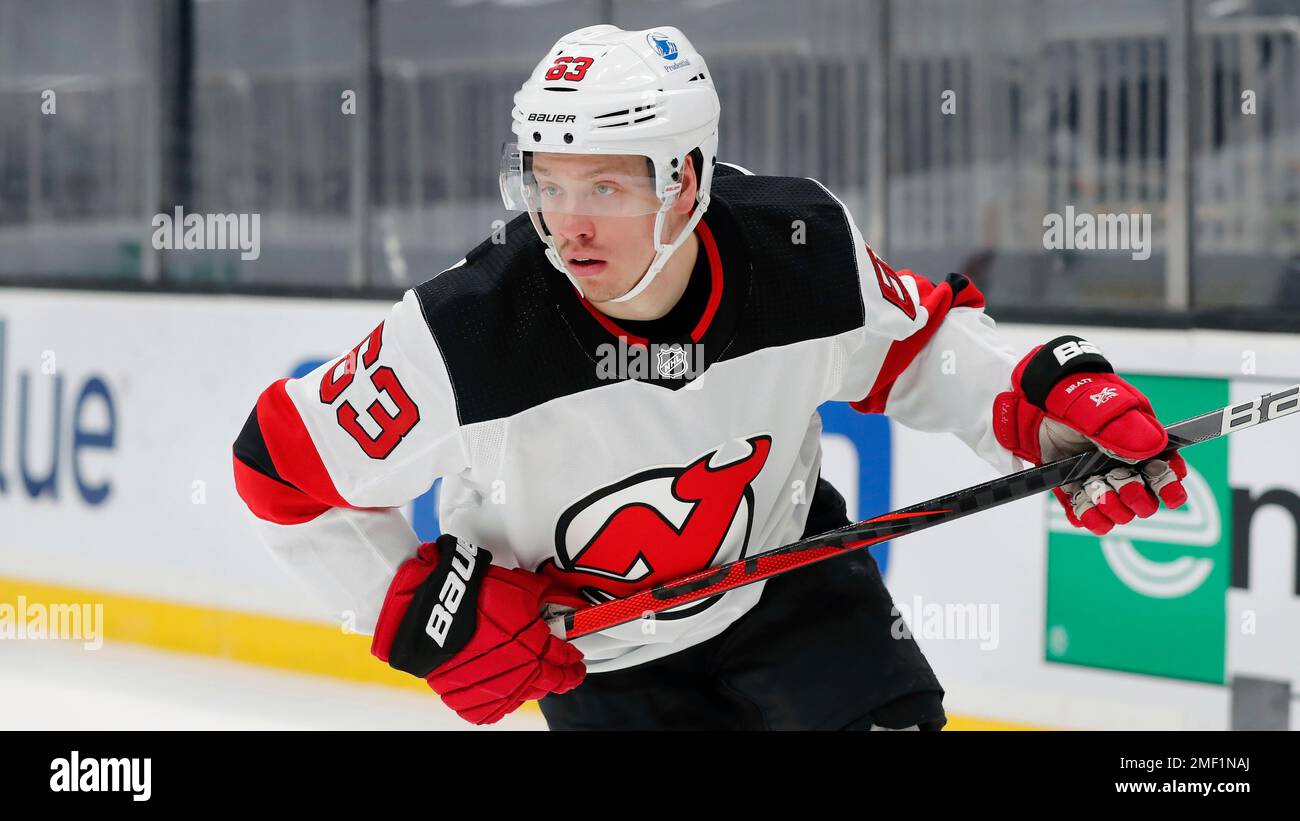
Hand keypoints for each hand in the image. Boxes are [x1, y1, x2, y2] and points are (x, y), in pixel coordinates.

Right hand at [371, 534, 585, 724]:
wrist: (430, 613)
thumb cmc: (473, 596)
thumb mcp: (518, 585)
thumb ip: (544, 595)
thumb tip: (560, 596)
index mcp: (536, 644)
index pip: (565, 659)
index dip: (573, 660)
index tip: (575, 660)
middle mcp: (521, 671)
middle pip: (551, 682)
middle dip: (563, 677)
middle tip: (566, 673)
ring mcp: (496, 689)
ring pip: (526, 696)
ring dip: (534, 687)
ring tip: (533, 677)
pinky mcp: (471, 700)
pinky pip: (494, 709)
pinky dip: (501, 700)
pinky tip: (502, 688)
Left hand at [993, 336, 1188, 535]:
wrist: (1030, 398)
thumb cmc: (1073, 395)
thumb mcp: (1102, 407)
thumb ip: (1125, 428)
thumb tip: (1154, 448)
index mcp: (1139, 441)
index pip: (1165, 470)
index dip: (1170, 486)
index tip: (1170, 496)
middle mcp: (1121, 463)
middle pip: (1142, 497)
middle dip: (1136, 497)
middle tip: (1119, 484)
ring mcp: (1096, 476)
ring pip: (1115, 509)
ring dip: (1111, 509)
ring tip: (1096, 493)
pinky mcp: (1071, 484)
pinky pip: (1084, 511)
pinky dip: (1085, 516)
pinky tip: (1082, 511)